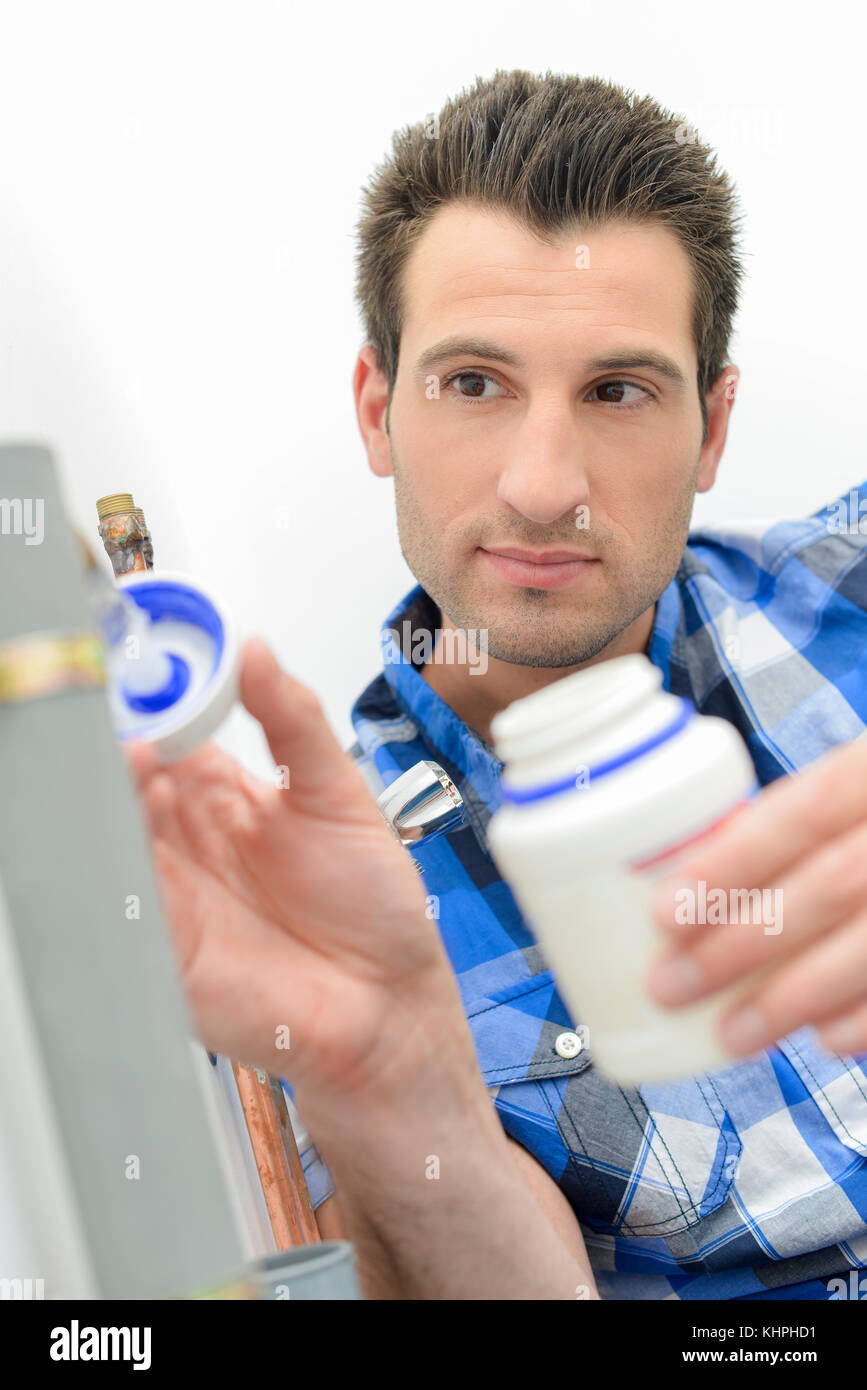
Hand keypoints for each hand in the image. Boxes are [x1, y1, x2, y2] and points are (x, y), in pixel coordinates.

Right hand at [125, 636, 455, 1096]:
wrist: (389, 1001)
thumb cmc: (373, 907)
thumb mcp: (339, 792)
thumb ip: (294, 721)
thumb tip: (256, 651)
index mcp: (223, 794)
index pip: (170, 732)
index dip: (159, 701)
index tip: (157, 666)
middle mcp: (188, 838)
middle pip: (129, 779)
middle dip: (125, 742)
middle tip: (138, 716)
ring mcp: (173, 890)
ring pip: (117, 833)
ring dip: (119, 796)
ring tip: (141, 762)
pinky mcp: (167, 947)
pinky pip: (129, 899)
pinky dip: (122, 863)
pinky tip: (140, 832)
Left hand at [645, 738, 866, 1057]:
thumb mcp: (849, 783)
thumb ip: (792, 821)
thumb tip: (691, 882)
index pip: (804, 812)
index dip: (732, 864)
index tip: (664, 912)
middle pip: (828, 887)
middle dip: (741, 943)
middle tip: (670, 986)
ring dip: (792, 997)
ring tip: (732, 1033)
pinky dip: (865, 1015)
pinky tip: (823, 1039)